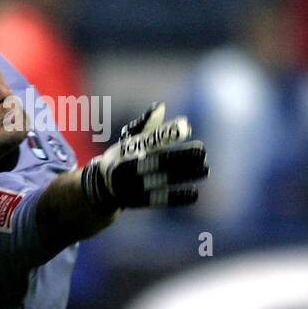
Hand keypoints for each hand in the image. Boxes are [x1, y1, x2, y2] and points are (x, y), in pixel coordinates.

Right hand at [80, 103, 208, 210]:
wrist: (102, 187)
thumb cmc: (123, 157)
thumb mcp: (130, 139)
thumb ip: (147, 125)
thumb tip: (161, 106)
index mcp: (128, 147)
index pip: (150, 138)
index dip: (168, 133)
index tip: (187, 127)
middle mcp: (126, 165)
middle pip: (158, 160)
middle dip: (181, 156)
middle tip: (203, 151)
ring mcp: (130, 185)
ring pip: (161, 179)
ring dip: (184, 174)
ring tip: (205, 170)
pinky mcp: (135, 202)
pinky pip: (157, 199)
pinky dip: (176, 197)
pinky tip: (194, 193)